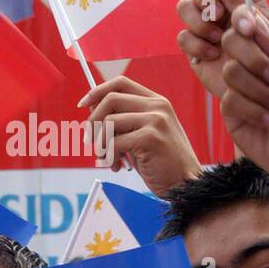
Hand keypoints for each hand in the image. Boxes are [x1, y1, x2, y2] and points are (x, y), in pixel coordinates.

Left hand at [78, 77, 200, 195]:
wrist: (185, 184)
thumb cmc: (161, 163)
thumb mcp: (144, 134)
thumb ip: (124, 120)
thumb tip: (90, 110)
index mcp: (156, 101)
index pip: (120, 83)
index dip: (97, 91)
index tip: (83, 105)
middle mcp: (157, 106)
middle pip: (110, 99)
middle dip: (93, 121)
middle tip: (89, 141)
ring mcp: (155, 120)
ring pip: (108, 122)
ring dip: (100, 144)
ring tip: (107, 159)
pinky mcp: (151, 138)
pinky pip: (114, 142)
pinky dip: (109, 157)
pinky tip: (117, 166)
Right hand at [211, 0, 268, 182]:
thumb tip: (244, 10)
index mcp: (265, 34)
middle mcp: (242, 49)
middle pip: (222, 25)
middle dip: (248, 47)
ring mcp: (228, 72)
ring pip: (224, 59)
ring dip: (255, 82)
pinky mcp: (221, 99)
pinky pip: (225, 91)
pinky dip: (252, 106)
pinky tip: (266, 117)